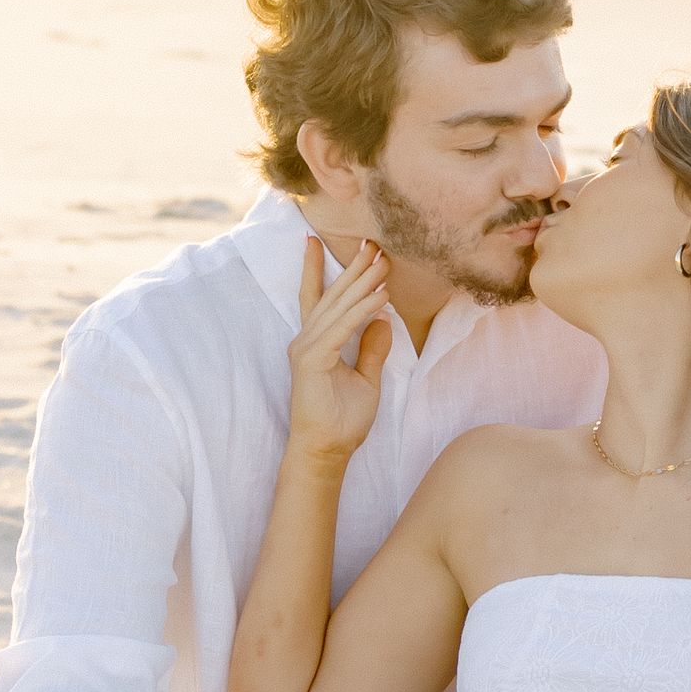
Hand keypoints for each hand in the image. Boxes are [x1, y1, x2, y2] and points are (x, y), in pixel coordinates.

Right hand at [288, 235, 392, 461]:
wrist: (326, 450)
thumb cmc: (341, 421)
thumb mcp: (366, 380)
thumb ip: (372, 349)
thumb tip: (383, 320)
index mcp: (315, 343)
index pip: (317, 298)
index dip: (318, 269)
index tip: (320, 241)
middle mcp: (307, 340)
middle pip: (332, 295)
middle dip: (353, 267)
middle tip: (373, 241)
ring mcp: (307, 348)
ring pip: (339, 306)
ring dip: (362, 281)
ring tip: (382, 259)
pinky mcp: (313, 359)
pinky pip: (343, 327)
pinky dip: (362, 309)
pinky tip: (381, 295)